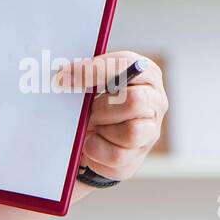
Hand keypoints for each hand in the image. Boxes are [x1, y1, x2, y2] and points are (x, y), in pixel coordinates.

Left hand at [57, 50, 167, 184]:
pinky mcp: (137, 155)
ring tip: (93, 125)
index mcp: (146, 75)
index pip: (128, 64)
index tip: (67, 74)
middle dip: (102, 107)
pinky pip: (116, 155)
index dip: (96, 70)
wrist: (96, 137)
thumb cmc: (97, 103)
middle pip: (135, 101)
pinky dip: (96, 148)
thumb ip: (84, 74)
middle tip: (89, 110)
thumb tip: (64, 75)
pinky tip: (91, 141)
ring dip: (102, 129)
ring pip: (131, 132)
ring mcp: (151, 131)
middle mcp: (155, 101)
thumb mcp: (93, 83)